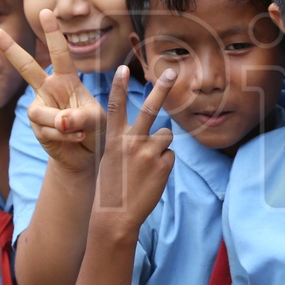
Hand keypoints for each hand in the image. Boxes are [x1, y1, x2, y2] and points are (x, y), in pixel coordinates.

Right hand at [0, 10, 105, 175]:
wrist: (86, 155)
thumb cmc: (95, 130)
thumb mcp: (97, 120)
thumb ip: (81, 117)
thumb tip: (62, 121)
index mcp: (67, 80)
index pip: (60, 53)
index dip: (53, 33)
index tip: (45, 12)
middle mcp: (49, 90)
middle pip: (26, 67)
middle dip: (10, 49)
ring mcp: (40, 108)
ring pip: (39, 112)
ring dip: (62, 124)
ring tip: (78, 132)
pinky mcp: (36, 127)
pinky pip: (46, 130)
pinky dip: (64, 137)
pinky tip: (74, 139)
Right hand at [92, 66, 176, 234]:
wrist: (115, 215)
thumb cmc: (112, 186)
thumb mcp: (112, 159)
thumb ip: (128, 141)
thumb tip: (156, 133)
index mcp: (114, 139)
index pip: (115, 107)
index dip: (119, 86)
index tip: (122, 69)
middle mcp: (131, 141)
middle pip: (150, 109)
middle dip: (162, 88)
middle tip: (172, 72)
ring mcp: (148, 152)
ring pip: (166, 136)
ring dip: (161, 147)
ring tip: (147, 166)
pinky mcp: (163, 164)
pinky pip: (170, 155)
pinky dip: (164, 164)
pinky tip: (152, 177)